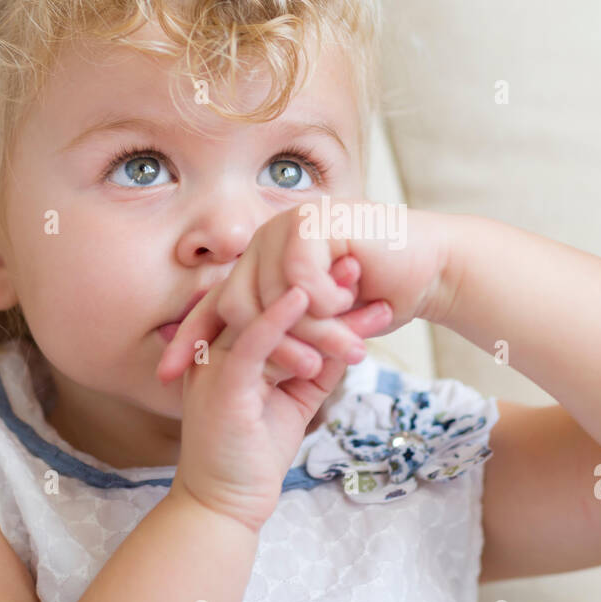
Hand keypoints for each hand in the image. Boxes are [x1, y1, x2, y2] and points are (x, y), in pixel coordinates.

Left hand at [157, 202, 450, 384]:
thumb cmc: (381, 296)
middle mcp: (263, 243)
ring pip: (267, 300)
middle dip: (275, 350)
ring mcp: (285, 226)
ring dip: (311, 334)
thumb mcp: (323, 327)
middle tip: (313, 374)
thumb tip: (241, 369)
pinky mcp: (311, 220)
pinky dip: (326, 303)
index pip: (212, 306)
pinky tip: (353, 300)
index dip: (189, 341)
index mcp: (259, 265)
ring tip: (349, 349)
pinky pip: (298, 282)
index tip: (170, 381)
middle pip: (235, 308)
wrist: (431, 267)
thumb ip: (284, 337)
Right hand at [171, 275, 387, 531]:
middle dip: (320, 284)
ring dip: (317, 302)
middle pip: (273, 303)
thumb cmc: (256, 452)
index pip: (276, 304)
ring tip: (358, 288)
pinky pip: (250, 342)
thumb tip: (353, 330)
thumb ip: (319, 361)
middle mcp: (217, 345)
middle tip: (362, 266)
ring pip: (268, 319)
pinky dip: (276, 318)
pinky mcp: (221, 383)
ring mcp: (215, 362)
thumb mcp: (298, 395)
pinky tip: (304, 297)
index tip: (356, 271)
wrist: (228, 504)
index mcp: (231, 344)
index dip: (315, 284)